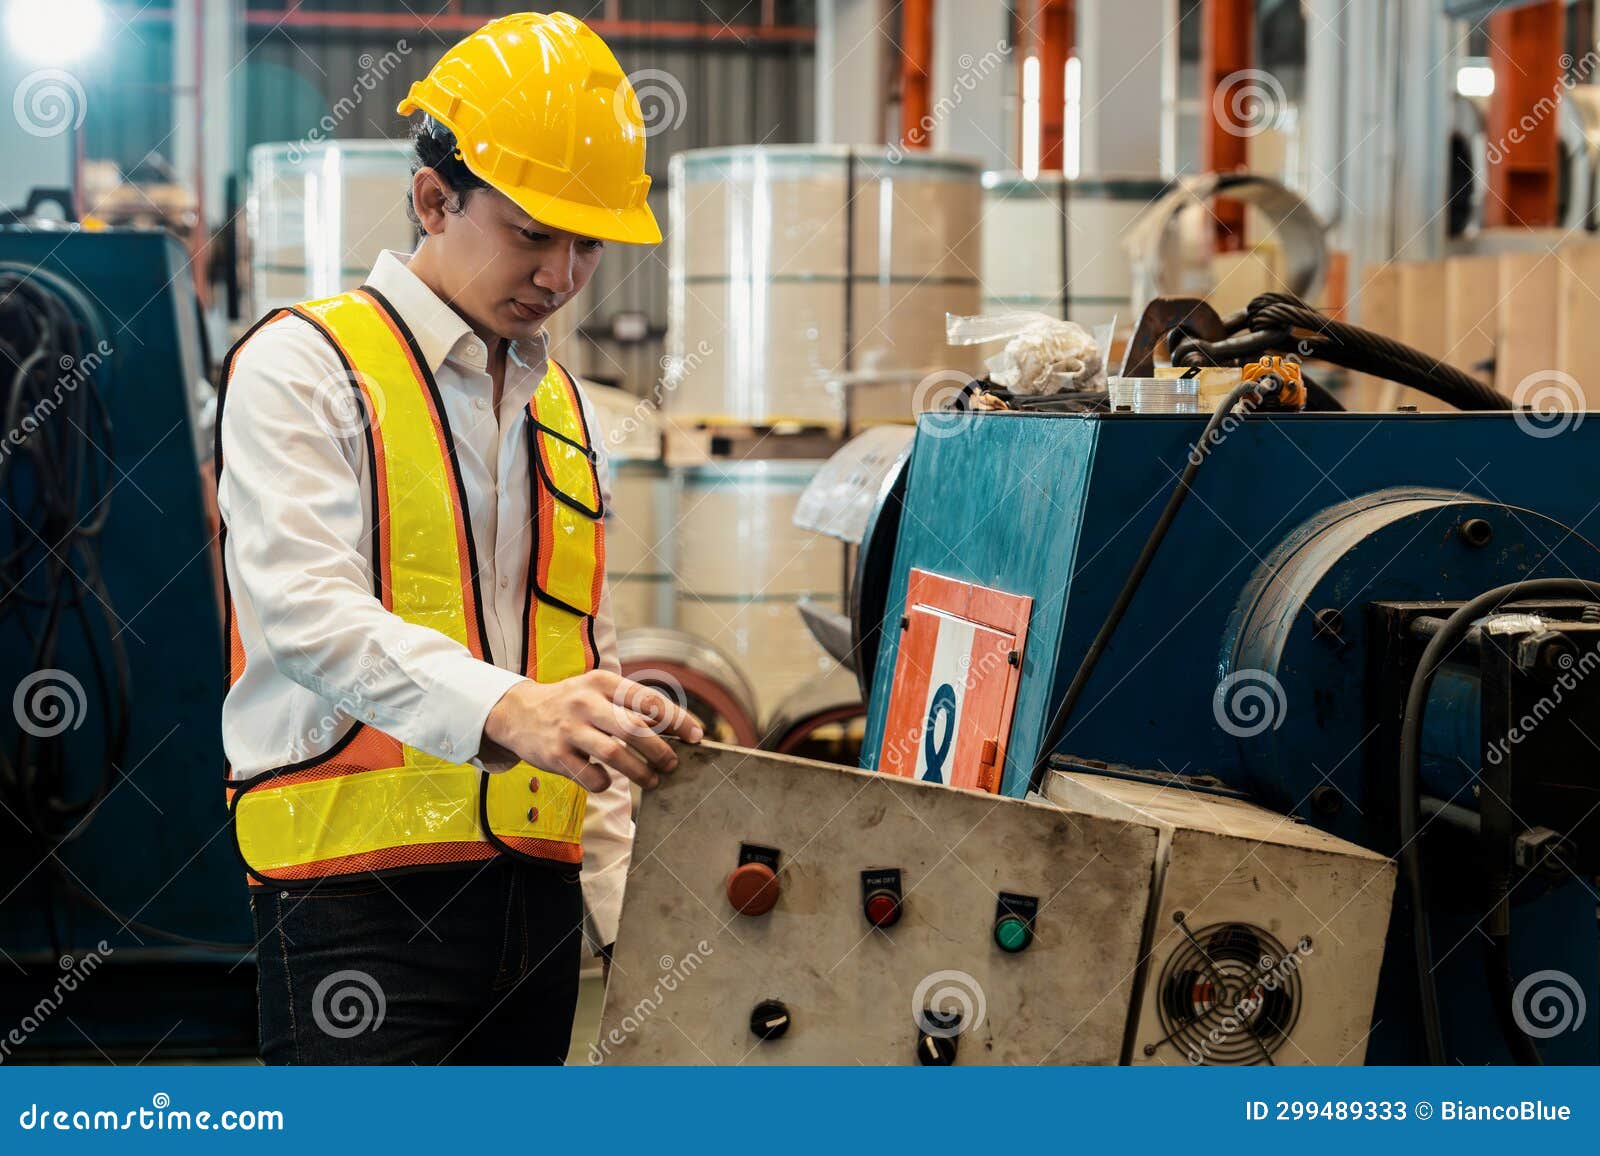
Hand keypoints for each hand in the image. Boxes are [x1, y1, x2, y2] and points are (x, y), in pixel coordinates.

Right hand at [482, 669, 702, 791]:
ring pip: (615, 755)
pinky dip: (606, 783)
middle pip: (635, 729)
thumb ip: (630, 704)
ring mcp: (569, 729)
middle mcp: (586, 702)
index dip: (677, 720)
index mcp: (602, 682)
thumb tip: (675, 728)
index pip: (648, 700)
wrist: (517, 712)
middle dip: (661, 751)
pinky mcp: (555, 755)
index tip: (696, 736)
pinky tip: (609, 781)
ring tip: (652, 780)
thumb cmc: (572, 703)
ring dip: (640, 772)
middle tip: (672, 764)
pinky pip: (591, 777)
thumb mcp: (598, 690)